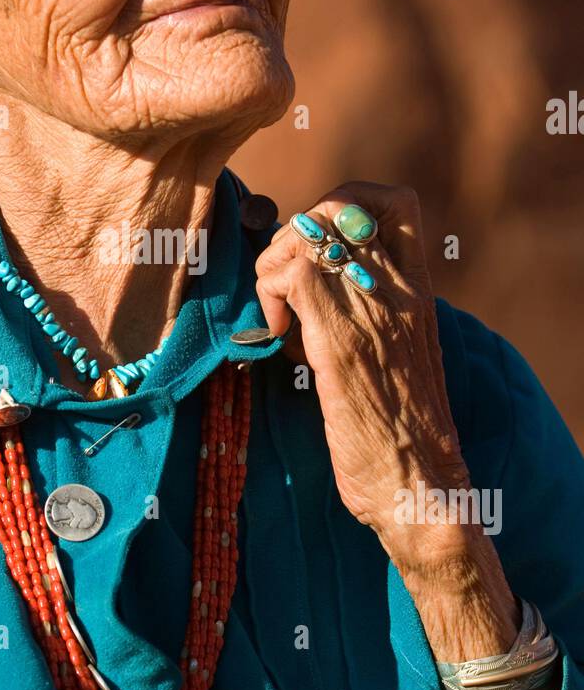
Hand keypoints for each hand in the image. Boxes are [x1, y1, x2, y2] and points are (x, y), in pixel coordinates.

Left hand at [255, 181, 475, 576]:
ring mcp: (371, 311)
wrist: (420, 487)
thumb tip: (308, 291)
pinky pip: (290, 276)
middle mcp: (399, 290)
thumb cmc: (398, 433)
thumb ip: (365, 313)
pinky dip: (268, 296)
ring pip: (307, 234)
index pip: (394, 201)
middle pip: (338, 206)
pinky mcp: (341, 341)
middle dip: (293, 238)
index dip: (344, 204)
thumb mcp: (394, 355)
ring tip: (281, 319)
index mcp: (417, 291)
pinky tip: (276, 337)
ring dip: (274, 268)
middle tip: (285, 291)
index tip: (318, 249)